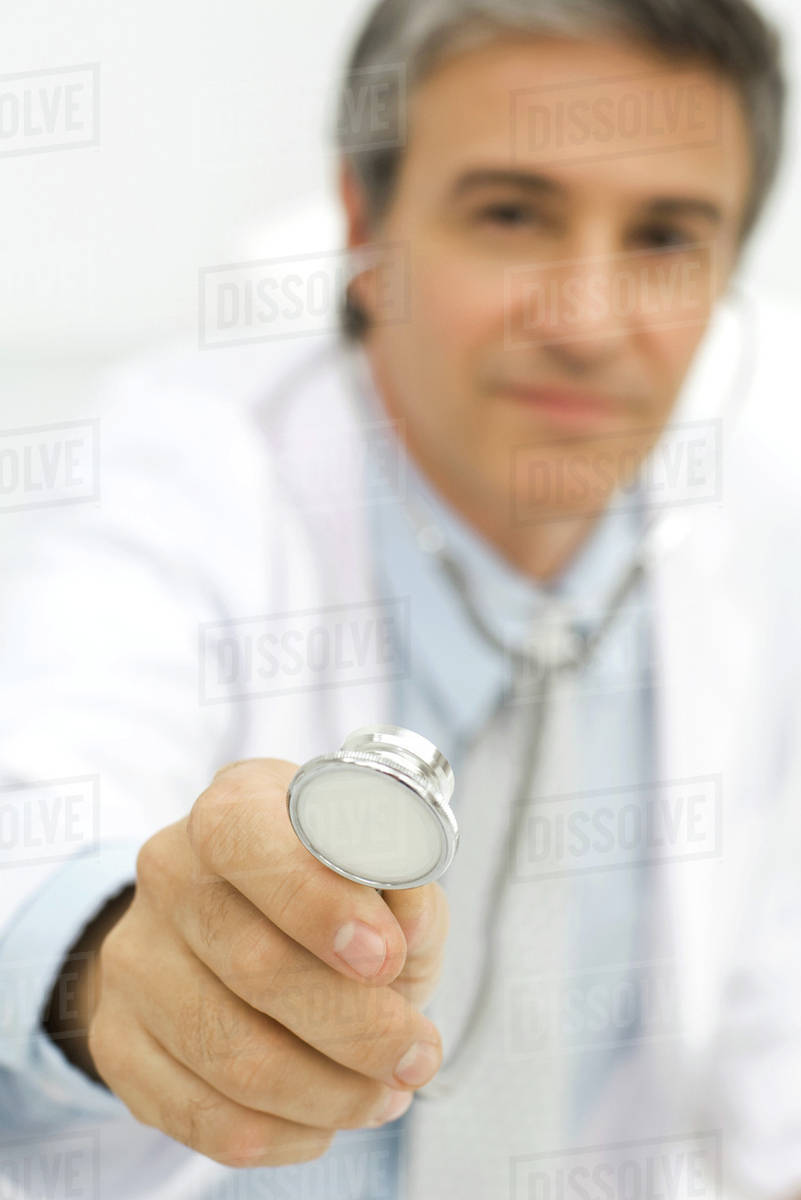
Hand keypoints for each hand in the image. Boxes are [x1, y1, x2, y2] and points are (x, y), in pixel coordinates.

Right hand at [87, 758, 448, 1168]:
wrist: (241, 927)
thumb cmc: (331, 892)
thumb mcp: (380, 867)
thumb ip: (404, 883)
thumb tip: (409, 926)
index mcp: (233, 806)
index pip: (246, 839)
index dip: (317, 902)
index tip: (386, 957)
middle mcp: (169, 871)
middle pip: (253, 964)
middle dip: (356, 1026)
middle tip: (416, 1053)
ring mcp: (135, 958)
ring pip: (230, 1054)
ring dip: (329, 1092)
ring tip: (385, 1092)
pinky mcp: (118, 1040)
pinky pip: (200, 1116)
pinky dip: (282, 1133)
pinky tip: (326, 1119)